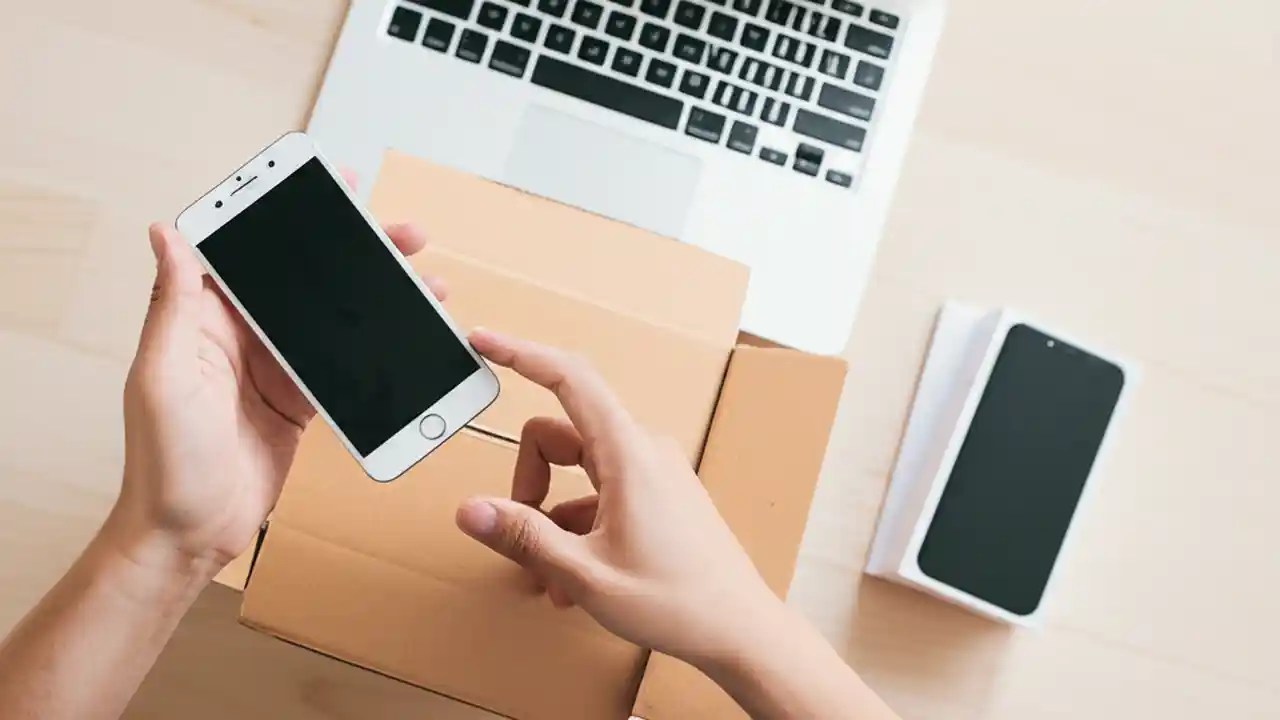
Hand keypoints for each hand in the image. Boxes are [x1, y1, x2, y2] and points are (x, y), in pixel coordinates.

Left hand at [109, 201, 443, 574]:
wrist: (187, 533)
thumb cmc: (163, 461)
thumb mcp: (163, 374)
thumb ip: (173, 303)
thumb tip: (165, 232)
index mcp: (202, 317)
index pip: (249, 251)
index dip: (286, 214)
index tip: (324, 186)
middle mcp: (239, 335)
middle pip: (304, 279)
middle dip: (353, 251)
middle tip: (398, 233)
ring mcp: (272, 366)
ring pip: (331, 317)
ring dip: (374, 297)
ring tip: (419, 279)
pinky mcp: (297, 399)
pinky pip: (341, 363)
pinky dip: (373, 346)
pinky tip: (402, 332)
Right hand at [455, 329, 781, 665]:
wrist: (740, 630)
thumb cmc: (676, 602)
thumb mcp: (585, 572)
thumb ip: (523, 536)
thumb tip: (471, 509)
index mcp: (628, 453)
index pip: (568, 379)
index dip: (520, 354)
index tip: (484, 341)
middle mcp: (643, 450)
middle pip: (558, 437)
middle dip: (528, 484)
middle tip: (521, 540)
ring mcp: (654, 470)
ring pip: (576, 471)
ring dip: (552, 517)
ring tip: (553, 579)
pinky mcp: (659, 492)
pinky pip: (600, 491)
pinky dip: (576, 526)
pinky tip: (573, 580)